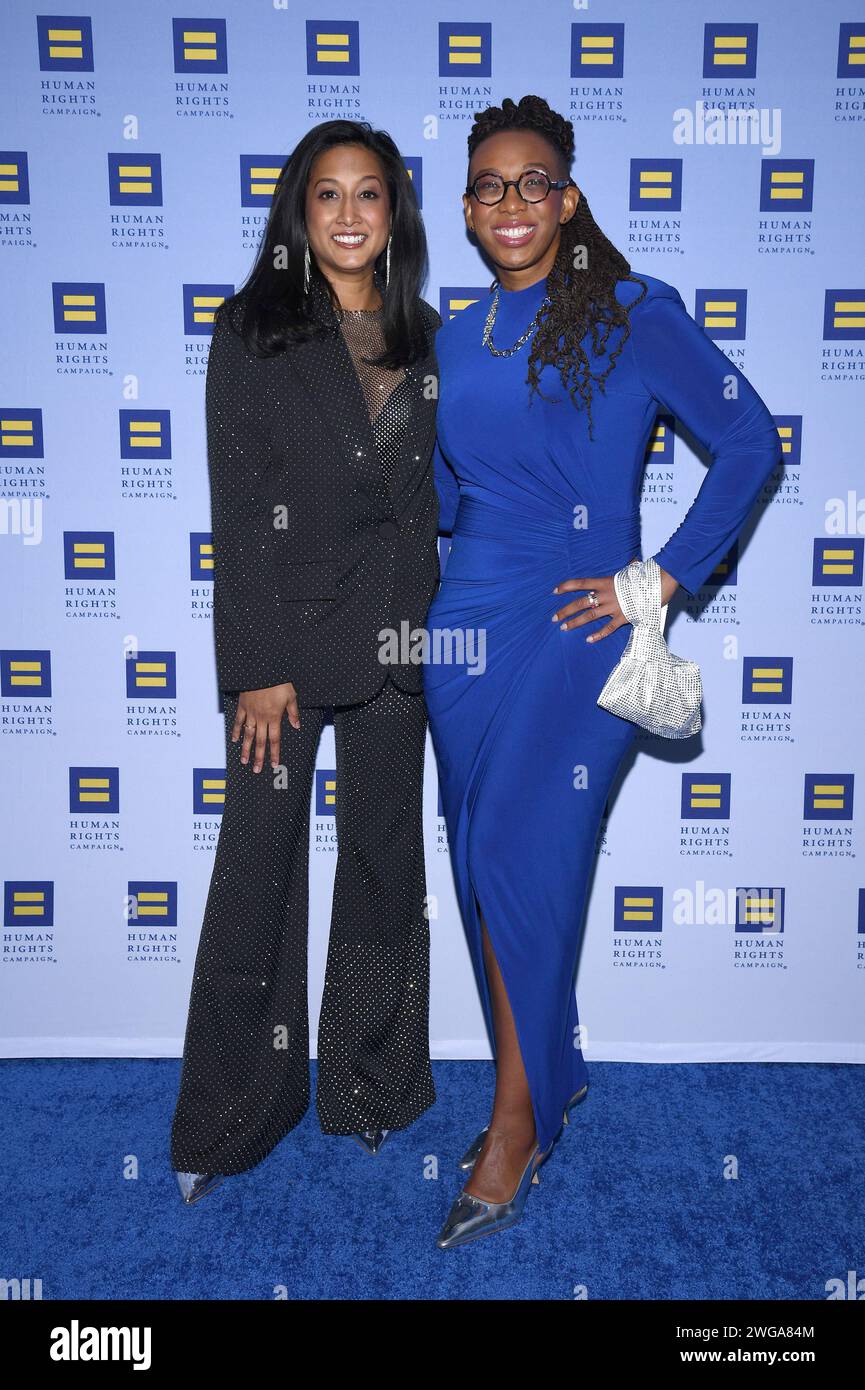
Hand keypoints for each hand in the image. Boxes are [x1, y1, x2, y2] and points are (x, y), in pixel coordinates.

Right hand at [232, 682, 298, 771]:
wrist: (264, 669)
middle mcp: (262, 718)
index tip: (273, 763)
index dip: (274, 753)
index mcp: (274, 717)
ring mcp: (251, 712)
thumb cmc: (279, 681)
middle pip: (260, 741)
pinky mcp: (243, 706)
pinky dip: (236, 730)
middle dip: (259, 756)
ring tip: (244, 760)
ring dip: (246, 748)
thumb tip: (296, 725)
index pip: (275, 739)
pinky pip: (238, 720)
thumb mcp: (291, 696)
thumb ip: (293, 712)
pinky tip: (234, 739)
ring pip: (248, 734)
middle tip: (256, 769)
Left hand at [551, 557, 677, 642]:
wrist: (660, 583)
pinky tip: (589, 639)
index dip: (566, 586)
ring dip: (576, 622)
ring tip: (564, 627)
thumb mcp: (630, 571)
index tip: (555, 591)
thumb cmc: (646, 576)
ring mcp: (614, 607)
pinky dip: (598, 634)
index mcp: (606, 582)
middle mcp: (606, 595)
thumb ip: (623, 572)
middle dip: (566, 610)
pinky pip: (608, 628)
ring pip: (590, 615)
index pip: (581, 583)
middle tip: (554, 618)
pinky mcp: (623, 617)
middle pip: (581, 602)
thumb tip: (630, 563)